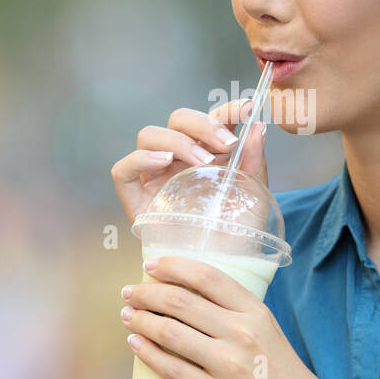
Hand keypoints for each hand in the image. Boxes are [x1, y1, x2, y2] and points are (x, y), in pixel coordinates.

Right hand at [111, 98, 268, 226]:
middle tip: (226, 143)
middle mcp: (179, 160)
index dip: (225, 110)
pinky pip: (122, 170)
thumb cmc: (238, 234)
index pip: (210, 119)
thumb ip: (255, 161)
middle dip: (202, 124)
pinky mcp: (136, 199)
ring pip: (150, 135)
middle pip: (177, 120)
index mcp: (208, 153)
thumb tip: (257, 126)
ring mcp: (155, 177)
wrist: (221, 269)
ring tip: (203, 161)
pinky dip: (139, 159)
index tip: (245, 109)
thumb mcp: (255, 196)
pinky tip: (164, 162)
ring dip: (179, 141)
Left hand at [121, 254, 337, 378]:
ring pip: (171, 333)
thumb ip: (239, 316)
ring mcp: (229, 365)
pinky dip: (148, 354)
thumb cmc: (285, 378)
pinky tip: (135, 344)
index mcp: (256, 313)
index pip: (208, 277)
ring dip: (141, 320)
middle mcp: (242, 333)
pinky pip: (173, 370)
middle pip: (181, 301)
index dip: (174, 266)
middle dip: (147, 292)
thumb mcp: (270, 334)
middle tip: (130, 291)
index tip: (151, 265)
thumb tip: (195, 299)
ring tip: (128, 315)